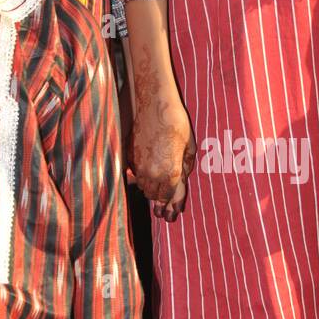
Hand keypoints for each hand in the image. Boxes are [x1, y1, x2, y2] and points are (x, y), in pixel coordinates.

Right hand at [127, 98, 194, 215]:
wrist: (154, 104)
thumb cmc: (176, 123)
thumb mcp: (189, 147)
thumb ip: (185, 167)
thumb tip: (182, 177)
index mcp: (171, 172)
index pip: (170, 197)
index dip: (172, 205)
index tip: (173, 214)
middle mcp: (153, 173)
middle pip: (154, 195)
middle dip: (161, 198)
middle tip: (165, 203)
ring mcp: (139, 165)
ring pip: (143, 187)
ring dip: (151, 188)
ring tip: (157, 187)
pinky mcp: (130, 156)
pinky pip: (135, 174)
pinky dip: (141, 176)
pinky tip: (147, 171)